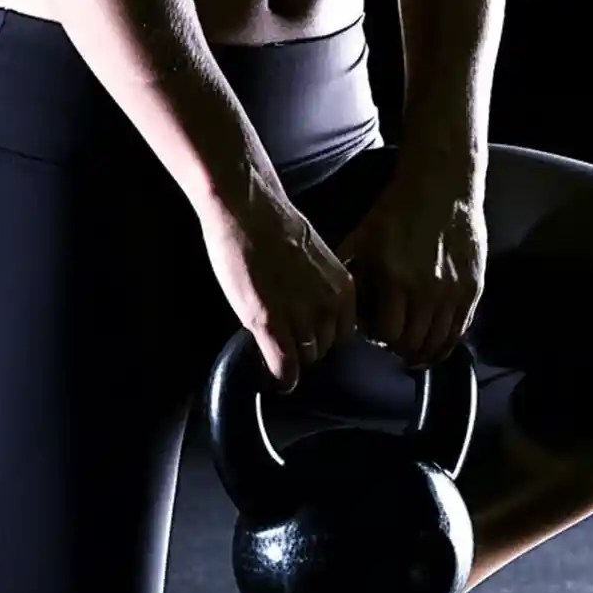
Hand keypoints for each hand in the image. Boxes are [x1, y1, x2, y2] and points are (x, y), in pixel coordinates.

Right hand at [202, 197, 355, 391]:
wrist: (248, 212)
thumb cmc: (275, 229)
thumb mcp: (316, 261)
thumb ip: (321, 290)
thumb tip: (315, 313)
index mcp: (344, 289)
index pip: (343, 332)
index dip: (322, 334)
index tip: (306, 334)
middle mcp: (330, 306)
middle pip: (325, 347)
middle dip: (306, 346)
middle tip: (284, 337)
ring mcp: (302, 317)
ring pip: (306, 358)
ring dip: (291, 357)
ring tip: (272, 345)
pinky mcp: (271, 324)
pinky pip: (284, 367)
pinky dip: (281, 378)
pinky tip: (276, 380)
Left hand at [337, 169, 486, 366]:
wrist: (443, 186)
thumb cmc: (398, 210)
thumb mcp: (363, 237)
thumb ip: (350, 272)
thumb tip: (338, 305)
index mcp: (395, 278)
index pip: (388, 334)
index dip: (380, 339)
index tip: (378, 333)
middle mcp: (427, 289)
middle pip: (414, 343)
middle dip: (401, 349)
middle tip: (395, 343)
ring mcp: (454, 291)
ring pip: (439, 342)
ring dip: (424, 352)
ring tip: (415, 351)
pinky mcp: (473, 287)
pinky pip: (460, 329)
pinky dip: (447, 343)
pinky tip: (437, 342)